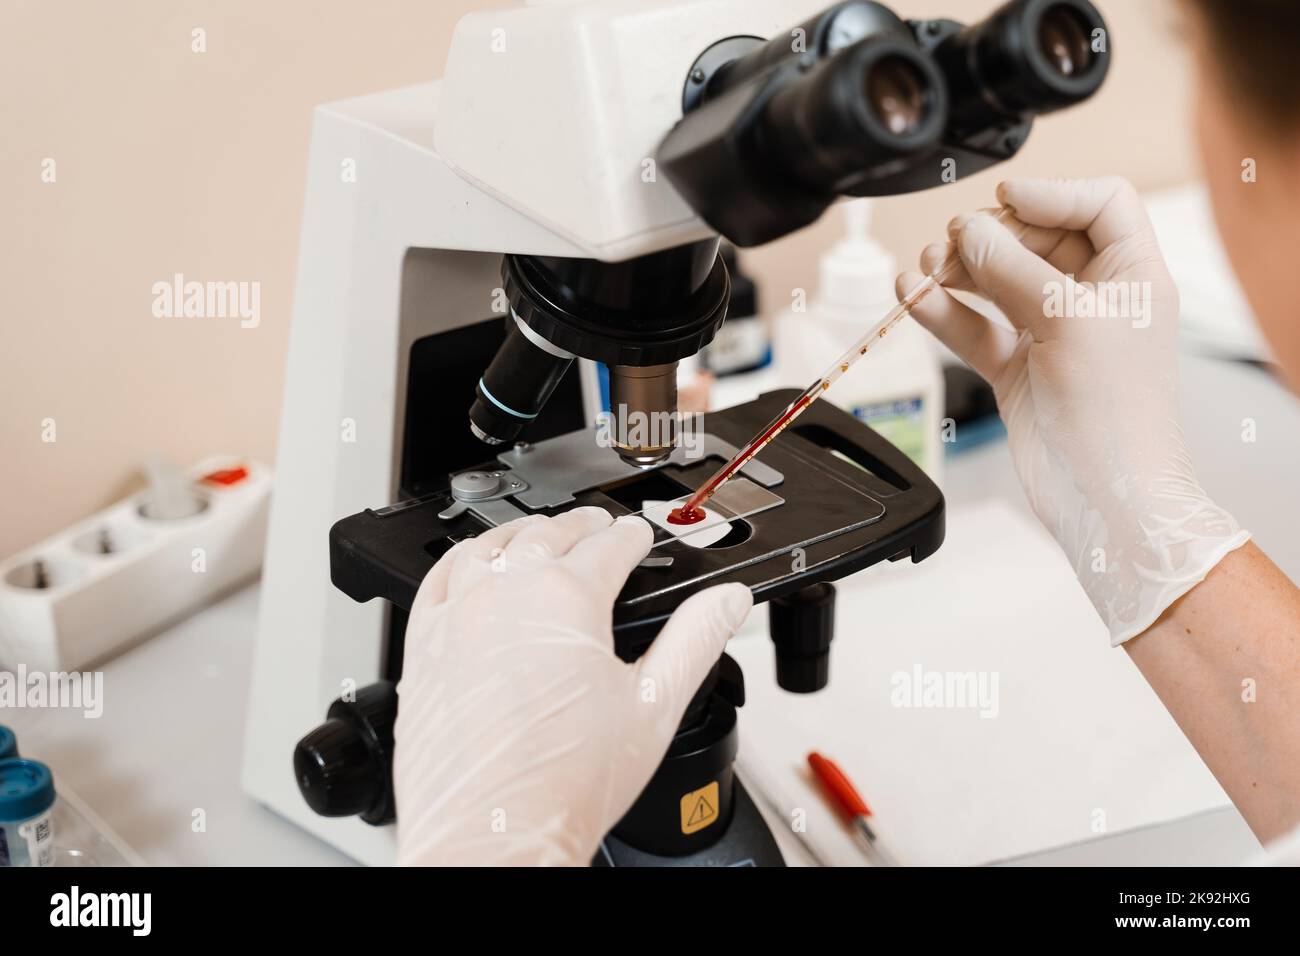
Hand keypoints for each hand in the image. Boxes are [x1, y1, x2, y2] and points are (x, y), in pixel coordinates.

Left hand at [393, 507, 752, 864]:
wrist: (494, 834)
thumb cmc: (564, 784)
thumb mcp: (654, 707)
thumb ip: (694, 640)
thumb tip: (727, 601)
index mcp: (568, 599)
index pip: (611, 544)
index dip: (633, 536)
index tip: (639, 537)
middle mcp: (507, 594)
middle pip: (550, 533)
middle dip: (583, 525)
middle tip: (600, 527)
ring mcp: (459, 615)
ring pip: (492, 547)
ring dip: (524, 534)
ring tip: (542, 536)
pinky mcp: (423, 643)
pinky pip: (439, 578)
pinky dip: (464, 561)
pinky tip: (473, 566)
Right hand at [897, 176, 1248, 643]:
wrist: (1103, 495)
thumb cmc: (1116, 414)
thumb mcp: (1069, 320)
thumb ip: (1013, 269)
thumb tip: (968, 232)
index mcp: (1133, 275)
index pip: (1098, 205)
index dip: (1053, 193)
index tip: (1005, 199)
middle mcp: (1094, 299)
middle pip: (1035, 238)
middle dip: (989, 236)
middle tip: (951, 246)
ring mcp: (1051, 334)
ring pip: (997, 281)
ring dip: (958, 270)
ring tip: (923, 269)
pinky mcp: (1017, 368)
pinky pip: (974, 326)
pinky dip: (944, 311)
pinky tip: (915, 298)